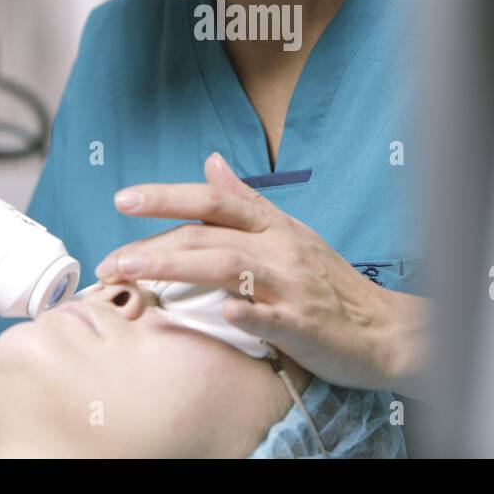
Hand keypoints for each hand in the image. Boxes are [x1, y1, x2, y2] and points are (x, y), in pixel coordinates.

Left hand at [94, 153, 425, 391]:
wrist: (386, 331)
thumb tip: (210, 162)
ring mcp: (291, 286)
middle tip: (108, 261)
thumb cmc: (331, 285)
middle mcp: (280, 249)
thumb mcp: (291, 234)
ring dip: (174, 268)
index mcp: (274, 227)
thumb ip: (247, 202)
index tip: (123, 199)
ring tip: (131, 275)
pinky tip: (222, 311)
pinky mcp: (303, 325)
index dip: (167, 196)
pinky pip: (270, 315)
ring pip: (226, 267)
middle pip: (208, 236)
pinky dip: (245, 311)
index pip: (213, 201)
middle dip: (152, 245)